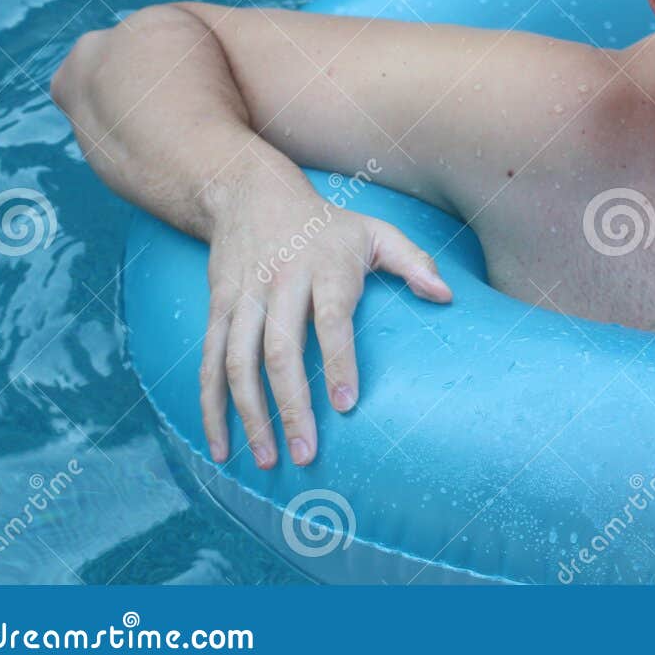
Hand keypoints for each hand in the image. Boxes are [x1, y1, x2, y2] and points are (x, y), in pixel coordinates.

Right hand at [201, 184, 451, 468]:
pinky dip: (210, 407)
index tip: (347, 404)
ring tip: (269, 460)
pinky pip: (209, 363)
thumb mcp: (375, 231)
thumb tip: (446, 296)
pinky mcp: (217, 309)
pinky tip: (222, 446)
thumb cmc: (327, 225)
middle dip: (291, 406)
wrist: (251, 194)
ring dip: (250, 416)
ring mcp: (243, 298)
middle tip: (306, 453)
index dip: (339, 361)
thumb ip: (413, 262)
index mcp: (324, 267)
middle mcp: (279, 283)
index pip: (331, 318)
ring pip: (237, 363)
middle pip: (279, 350)